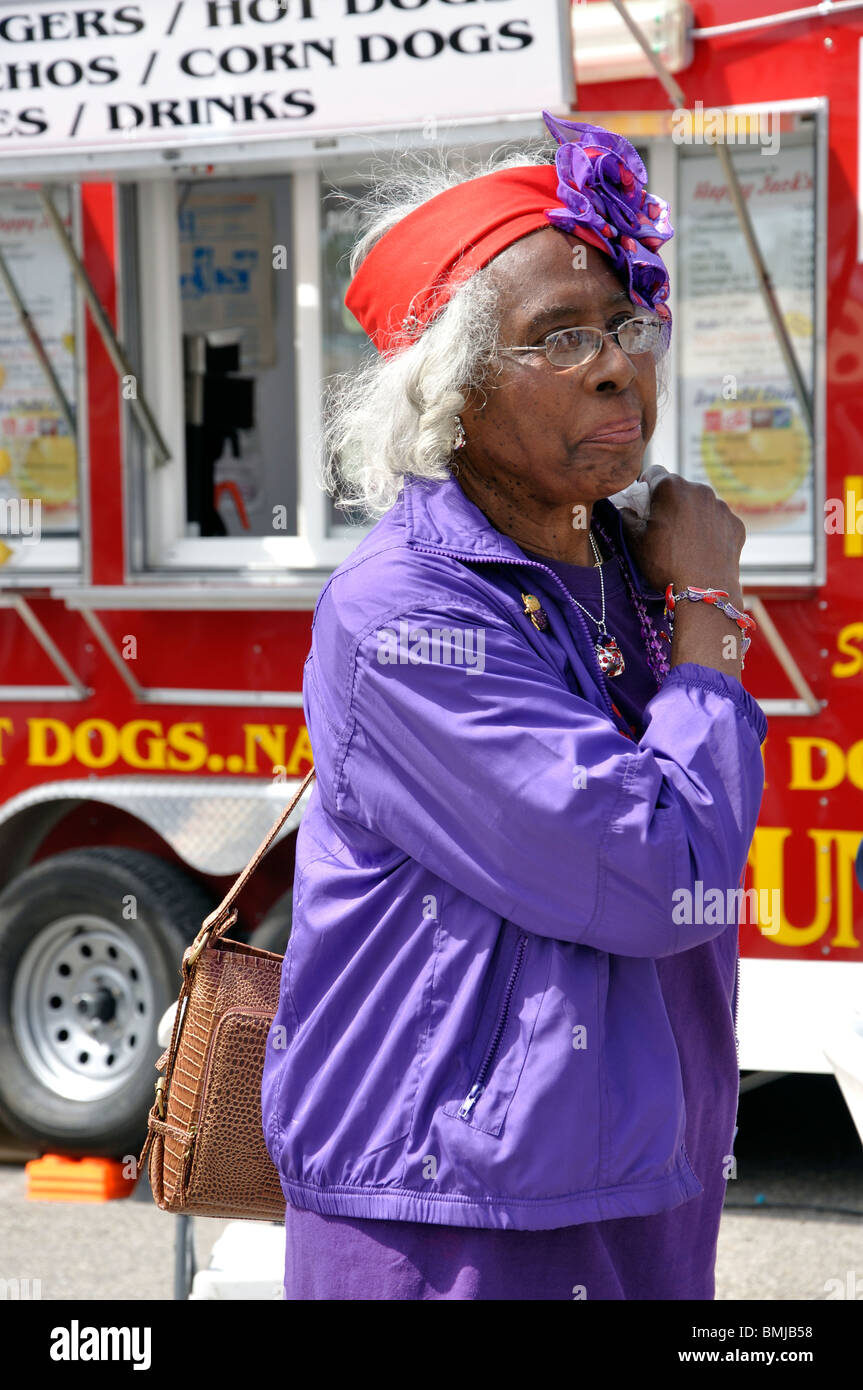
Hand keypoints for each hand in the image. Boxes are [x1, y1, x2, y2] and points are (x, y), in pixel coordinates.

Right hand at [620, 475, 745, 604]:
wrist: (702, 591)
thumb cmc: (664, 564)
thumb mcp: (635, 541)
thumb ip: (626, 517)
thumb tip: (626, 509)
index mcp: (671, 487)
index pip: (653, 473)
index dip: (645, 488)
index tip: (645, 506)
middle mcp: (699, 489)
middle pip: (679, 488)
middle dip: (670, 502)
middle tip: (664, 528)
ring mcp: (720, 506)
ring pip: (700, 503)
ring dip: (691, 515)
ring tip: (685, 542)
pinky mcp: (735, 523)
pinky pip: (718, 520)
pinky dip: (710, 529)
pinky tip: (703, 549)